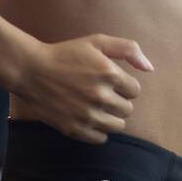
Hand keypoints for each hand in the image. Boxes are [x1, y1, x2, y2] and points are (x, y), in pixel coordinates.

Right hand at [9, 33, 151, 143]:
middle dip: (119, 101)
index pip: (135, 91)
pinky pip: (101, 138)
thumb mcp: (97, 42)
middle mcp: (100, 96)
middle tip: (102, 93)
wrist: (31, 70)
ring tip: (96, 106)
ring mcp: (86, 115)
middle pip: (128, 110)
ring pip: (117, 126)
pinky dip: (98, 130)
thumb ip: (128, 49)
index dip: (125, 85)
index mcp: (108, 73)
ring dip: (111, 117)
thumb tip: (151, 68)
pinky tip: (88, 116)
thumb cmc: (66, 54)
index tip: (111, 81)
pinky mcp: (74, 129)